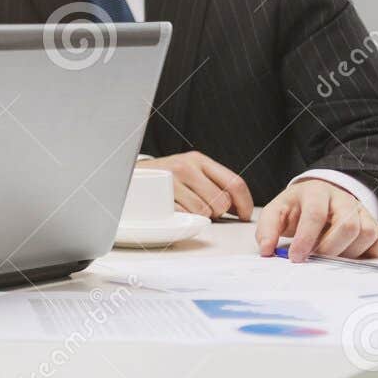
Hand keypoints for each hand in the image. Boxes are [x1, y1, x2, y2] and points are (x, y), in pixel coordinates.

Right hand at [136, 151, 252, 218]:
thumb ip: (214, 182)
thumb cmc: (166, 177)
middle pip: (222, 201)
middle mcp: (185, 167)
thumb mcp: (191, 170)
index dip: (244, 204)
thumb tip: (240, 206)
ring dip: (201, 215)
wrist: (132, 176)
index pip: (234, 182)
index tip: (245, 215)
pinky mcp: (160, 197)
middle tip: (207, 208)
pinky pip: (186, 216)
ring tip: (188, 206)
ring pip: (205, 211)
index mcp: (198, 160)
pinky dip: (184, 218)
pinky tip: (176, 208)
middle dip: (219, 211)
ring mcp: (171, 181)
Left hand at [256, 178, 377, 261]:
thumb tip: (267, 250)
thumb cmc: (297, 207)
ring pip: (367, 233)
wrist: (317, 197)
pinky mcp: (375, 223)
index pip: (315, 214)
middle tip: (315, 257)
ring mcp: (362, 210)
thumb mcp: (277, 211)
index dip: (306, 238)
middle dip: (330, 248)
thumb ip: (267, 229)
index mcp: (316, 192)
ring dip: (349, 252)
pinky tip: (355, 254)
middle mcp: (343, 199)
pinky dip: (374, 251)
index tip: (295, 257)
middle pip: (348, 225)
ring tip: (331, 254)